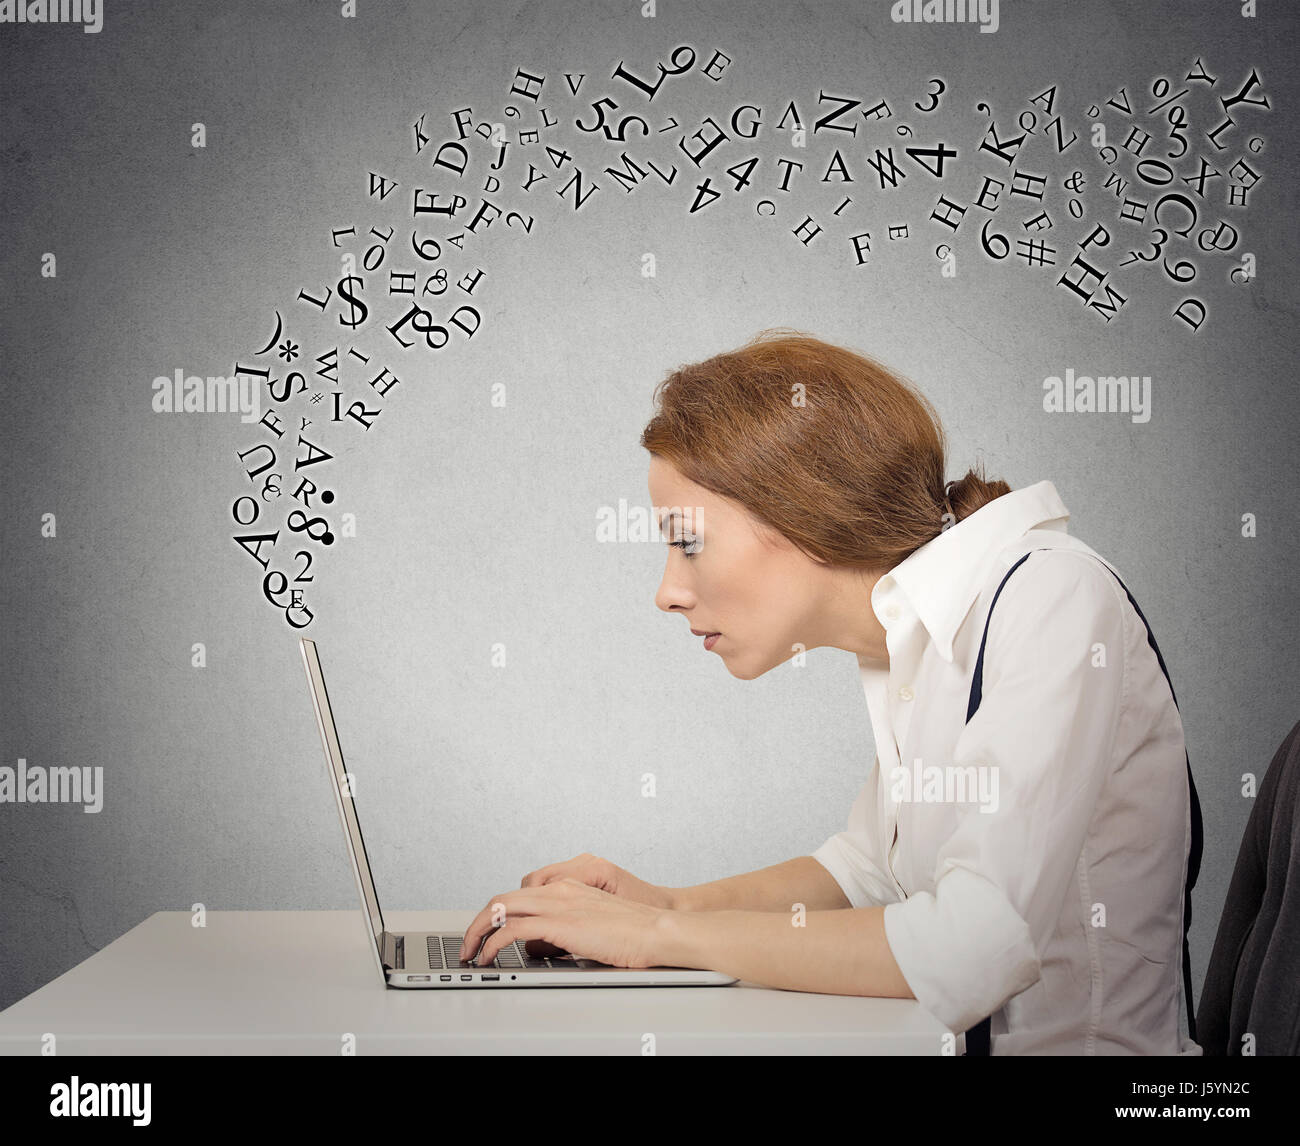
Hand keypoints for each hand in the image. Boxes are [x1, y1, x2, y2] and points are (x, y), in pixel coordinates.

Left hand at [458, 878, 669, 968]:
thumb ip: (569, 927)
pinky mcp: (560, 922)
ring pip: (501, 908)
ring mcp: (559, 903)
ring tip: (471, 953)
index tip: (487, 932)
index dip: (497, 913)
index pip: (520, 895)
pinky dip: (494, 942)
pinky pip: (513, 929)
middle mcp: (559, 889)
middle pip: (502, 898)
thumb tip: (547, 947)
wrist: (657, 929)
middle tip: (468, 944)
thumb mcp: (595, 924)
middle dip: (478, 922)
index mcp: (568, 886)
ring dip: (478, 932)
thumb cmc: (635, 932)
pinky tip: (490, 956)